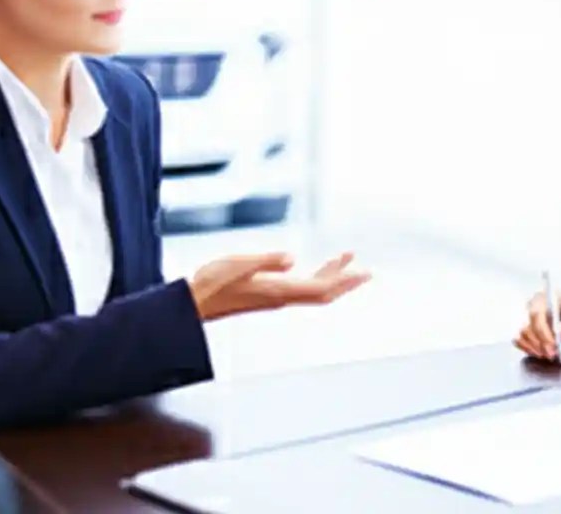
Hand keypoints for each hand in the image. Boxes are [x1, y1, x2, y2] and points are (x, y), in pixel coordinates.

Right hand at [189, 251, 370, 321]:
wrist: (193, 303)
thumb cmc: (212, 283)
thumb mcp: (237, 265)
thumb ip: (266, 261)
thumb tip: (293, 259)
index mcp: (279, 289)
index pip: (321, 288)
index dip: (345, 281)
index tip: (365, 273)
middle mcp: (282, 296)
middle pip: (323, 292)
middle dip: (346, 281)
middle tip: (367, 270)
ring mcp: (275, 296)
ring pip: (313, 289)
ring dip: (332, 275)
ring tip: (346, 258)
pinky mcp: (267, 293)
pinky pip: (300, 286)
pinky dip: (315, 275)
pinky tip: (313, 265)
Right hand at [514, 291, 560, 359]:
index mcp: (548, 296)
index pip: (536, 313)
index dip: (542, 331)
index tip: (553, 345)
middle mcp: (538, 307)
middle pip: (528, 326)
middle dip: (539, 342)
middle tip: (553, 354)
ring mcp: (535, 321)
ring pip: (523, 335)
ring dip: (533, 347)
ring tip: (550, 355)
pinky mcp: (535, 333)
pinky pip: (522, 341)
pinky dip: (528, 349)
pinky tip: (541, 354)